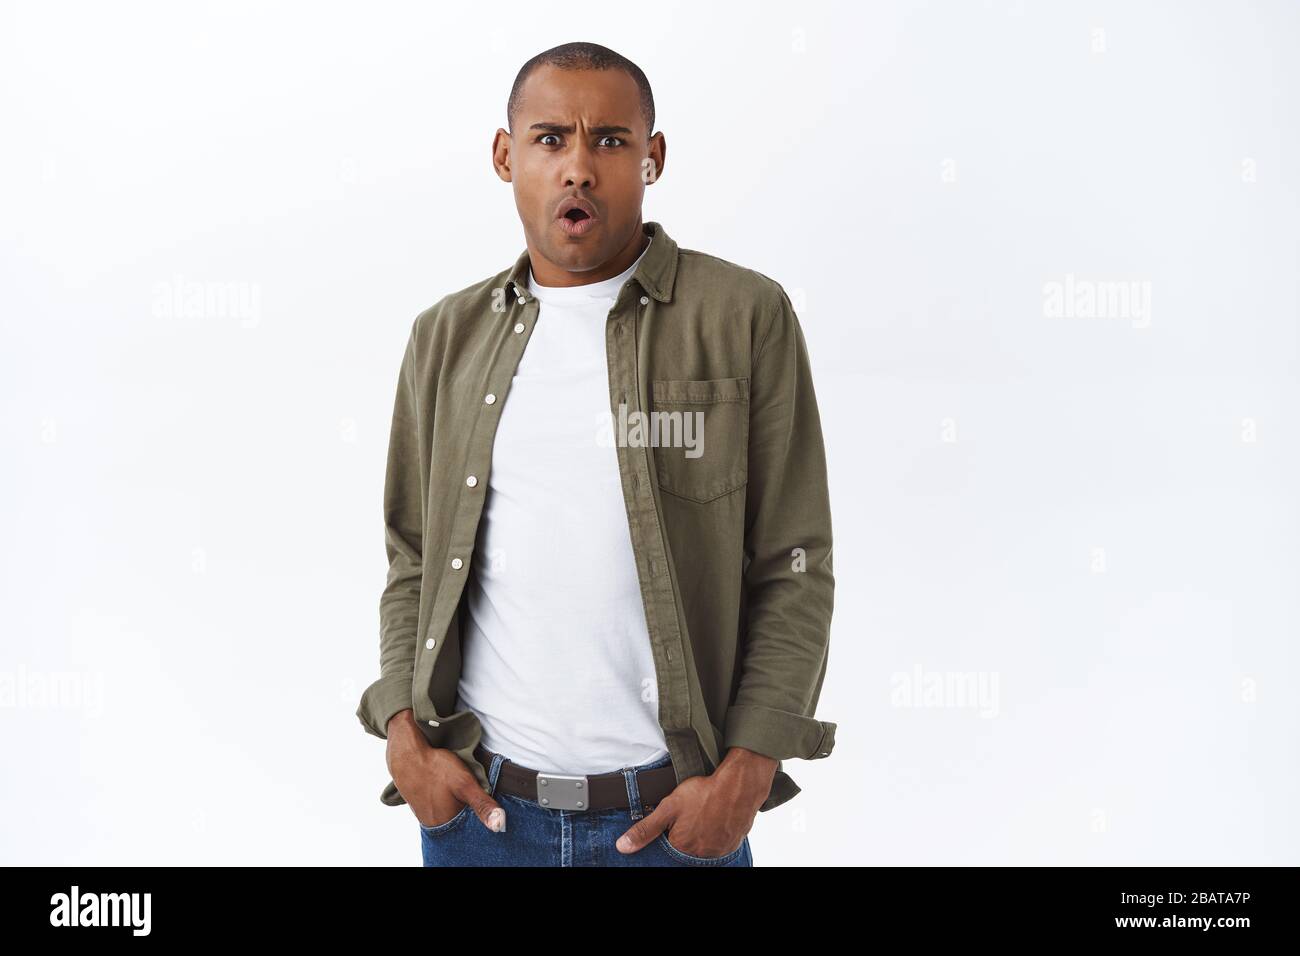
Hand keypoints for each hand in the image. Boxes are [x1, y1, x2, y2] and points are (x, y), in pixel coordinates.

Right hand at [385, 709, 506, 831]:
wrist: (406, 755)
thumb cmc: (435, 768)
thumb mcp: (465, 784)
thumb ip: (482, 805)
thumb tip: (500, 825)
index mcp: (447, 823)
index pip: (472, 826)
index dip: (481, 813)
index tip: (483, 797)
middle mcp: (434, 823)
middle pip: (460, 820)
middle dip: (468, 808)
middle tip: (468, 788)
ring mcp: (425, 814)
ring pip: (450, 812)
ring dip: (457, 803)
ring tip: (456, 786)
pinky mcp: (420, 804)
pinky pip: (439, 806)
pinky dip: (446, 799)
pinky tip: (446, 787)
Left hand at [614, 747, 776, 856]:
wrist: (739, 785)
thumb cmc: (703, 794)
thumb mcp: (668, 807)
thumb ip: (645, 829)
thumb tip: (622, 847)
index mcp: (682, 847)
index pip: (668, 847)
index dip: (671, 831)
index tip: (676, 820)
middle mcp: (700, 855)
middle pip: (687, 848)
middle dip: (687, 833)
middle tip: (693, 814)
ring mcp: (718, 851)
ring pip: (704, 847)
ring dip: (702, 835)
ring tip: (704, 814)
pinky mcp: (733, 844)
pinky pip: (720, 844)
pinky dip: (716, 834)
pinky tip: (716, 818)